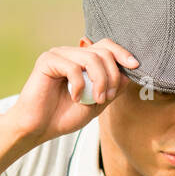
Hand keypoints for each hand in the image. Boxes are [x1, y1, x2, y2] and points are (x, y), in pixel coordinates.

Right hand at [10, 38, 139, 146]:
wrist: (39, 128)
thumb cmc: (65, 116)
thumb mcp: (97, 103)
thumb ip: (113, 88)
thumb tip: (130, 72)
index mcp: (82, 60)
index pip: (106, 46)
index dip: (122, 53)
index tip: (135, 66)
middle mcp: (71, 53)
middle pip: (103, 51)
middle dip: (112, 75)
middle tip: (107, 97)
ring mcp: (59, 54)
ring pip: (91, 58)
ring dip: (100, 81)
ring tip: (95, 99)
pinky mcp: (47, 60)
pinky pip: (73, 67)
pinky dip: (79, 86)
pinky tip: (75, 98)